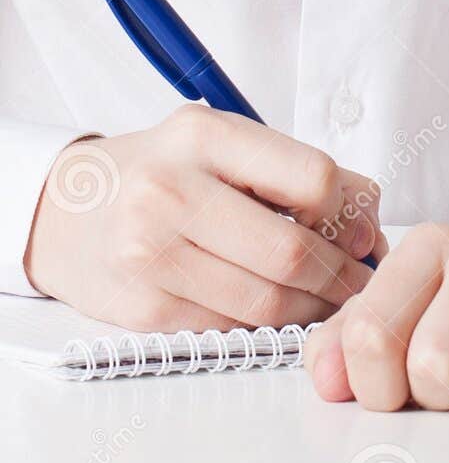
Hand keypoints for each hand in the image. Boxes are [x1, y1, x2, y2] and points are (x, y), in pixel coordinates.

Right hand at [23, 104, 387, 331]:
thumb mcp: (224, 144)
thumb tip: (367, 228)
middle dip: (340, 276)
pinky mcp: (143, 309)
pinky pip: (231, 328)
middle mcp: (170, 190)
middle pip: (290, 251)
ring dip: (314, 309)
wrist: (68, 211)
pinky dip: (269, 325)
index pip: (310, 177)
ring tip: (330, 302)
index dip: (350, 213)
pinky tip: (280, 311)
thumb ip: (297, 173)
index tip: (360, 232)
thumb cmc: (163, 172)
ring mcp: (150, 253)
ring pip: (265, 301)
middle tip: (359, 284)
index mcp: (203, 135)